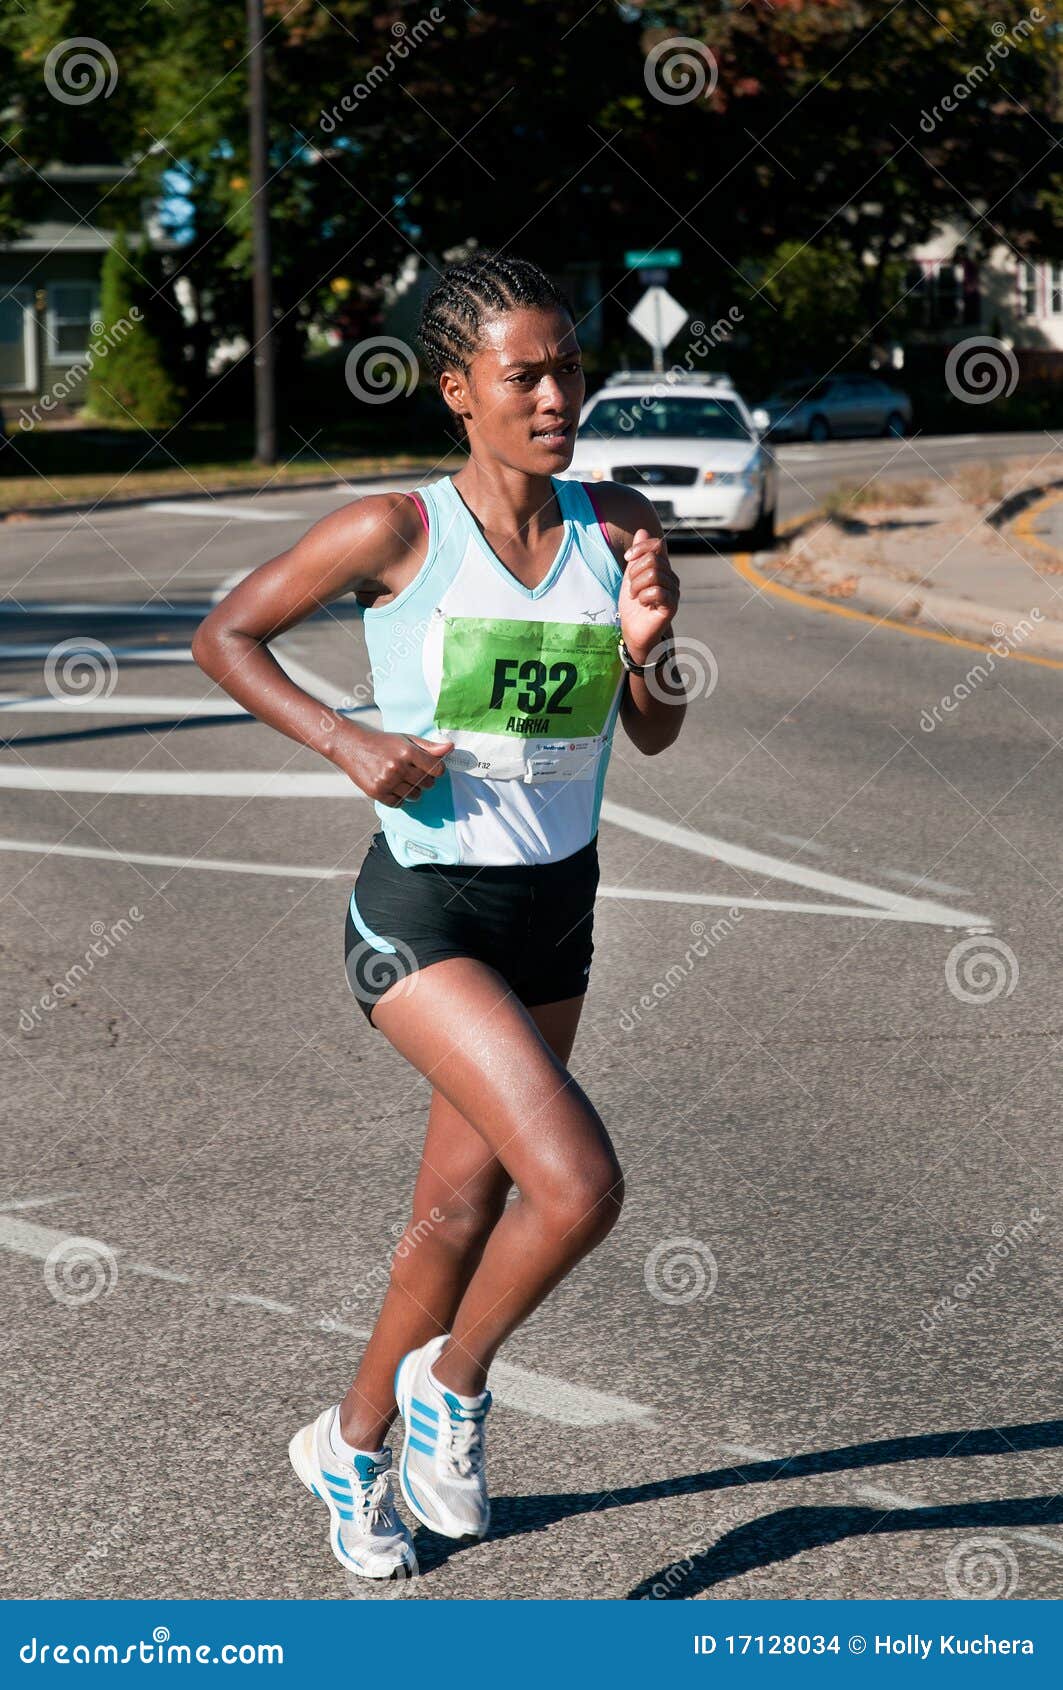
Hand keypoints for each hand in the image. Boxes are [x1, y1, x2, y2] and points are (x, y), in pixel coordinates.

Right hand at [330, 726, 453, 807]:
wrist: (351, 746)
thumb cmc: (382, 742)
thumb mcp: (406, 739)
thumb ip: (429, 746)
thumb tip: (450, 748)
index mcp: (407, 751)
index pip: (437, 769)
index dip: (437, 770)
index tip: (431, 768)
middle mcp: (398, 766)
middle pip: (427, 784)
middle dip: (425, 780)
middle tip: (414, 773)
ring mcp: (387, 781)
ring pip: (414, 796)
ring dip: (413, 791)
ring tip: (403, 780)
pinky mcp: (377, 792)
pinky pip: (399, 803)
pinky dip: (399, 798)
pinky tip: (394, 787)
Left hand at [618, 529, 679, 662]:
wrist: (634, 631)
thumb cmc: (633, 605)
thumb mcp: (631, 576)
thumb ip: (637, 555)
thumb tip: (642, 530)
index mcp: (662, 568)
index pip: (658, 544)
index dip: (641, 547)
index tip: (627, 558)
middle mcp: (671, 577)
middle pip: (653, 559)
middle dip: (635, 572)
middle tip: (631, 587)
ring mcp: (673, 591)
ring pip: (654, 574)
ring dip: (637, 586)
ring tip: (635, 597)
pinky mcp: (671, 605)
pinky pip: (657, 591)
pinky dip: (644, 596)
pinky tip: (643, 604)